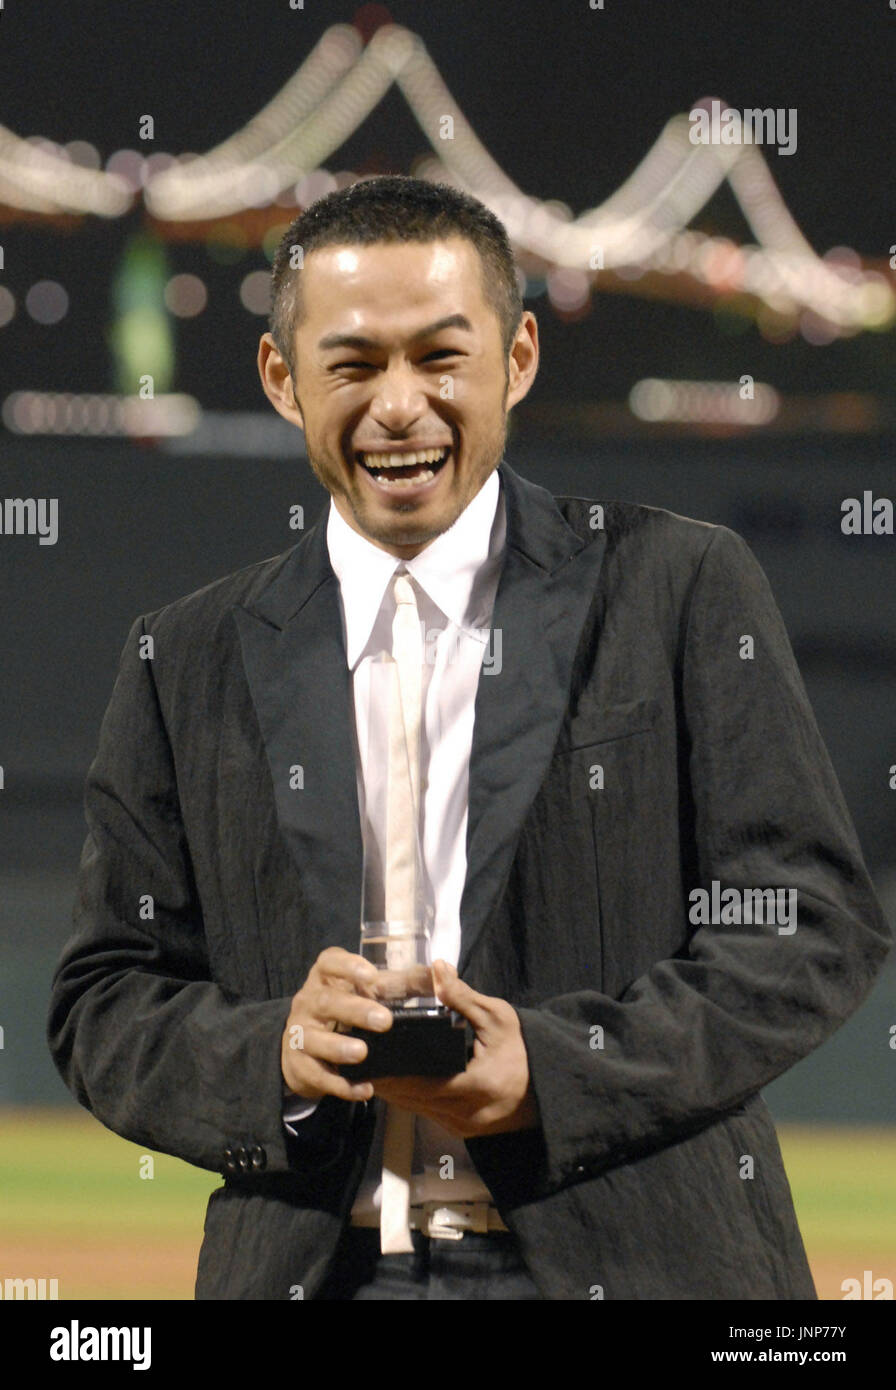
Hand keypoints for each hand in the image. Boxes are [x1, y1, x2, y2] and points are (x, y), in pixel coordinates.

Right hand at [281, 946, 419, 1102]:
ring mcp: (299, 1034)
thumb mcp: (370, 993)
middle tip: (384, 1021)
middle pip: (326, 1001)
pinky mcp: (300, 1065)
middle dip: (354, 1010)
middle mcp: (309, 1002)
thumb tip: (442, 973)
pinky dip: (341, 1084)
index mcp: (326, 978)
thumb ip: (404, 983)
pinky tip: (364, 1089)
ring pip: (313, 1039)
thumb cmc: (345, 1010)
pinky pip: (318, 1075)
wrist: (304, 1048)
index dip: (347, 966)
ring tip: (363, 1053)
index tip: (371, 975)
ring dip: (339, 1046)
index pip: (329, 962)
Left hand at [371, 962, 539, 1138]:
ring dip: (393, 1090)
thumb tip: (436, 969)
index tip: (371, 1053)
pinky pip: (424, 1114)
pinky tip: (393, 1079)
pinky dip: (409, 1097)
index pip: (422, 1083)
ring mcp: (461, 1127)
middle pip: (411, 1098)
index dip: (393, 1071)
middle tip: (360, 1056)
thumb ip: (463, 997)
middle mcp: (466, 1114)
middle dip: (386, 1078)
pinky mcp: (458, 1131)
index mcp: (477, 1086)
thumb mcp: (496, 1017)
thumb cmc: (520, 1048)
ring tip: (370, 1065)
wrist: (543, 1087)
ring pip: (414, 1109)